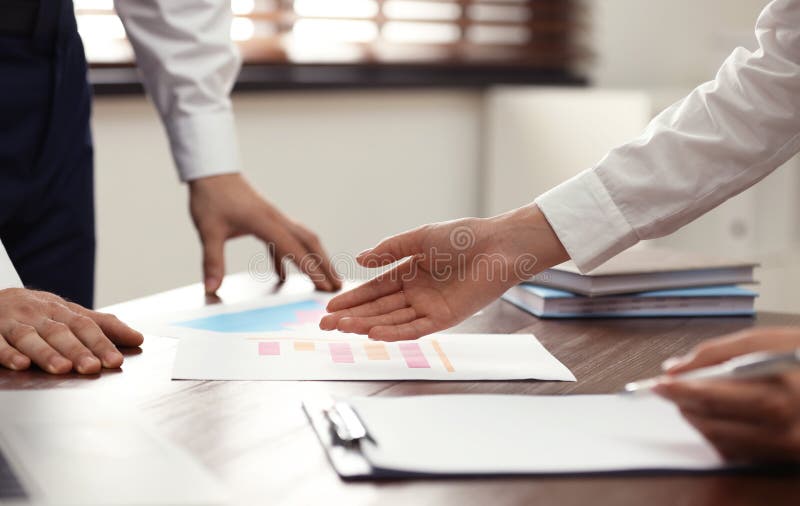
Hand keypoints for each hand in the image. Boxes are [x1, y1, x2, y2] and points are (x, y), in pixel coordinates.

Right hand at [0, 288, 143, 373]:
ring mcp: (12, 322)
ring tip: (61, 368)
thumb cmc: (37, 311)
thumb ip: (102, 326)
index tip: (116, 361)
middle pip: (59, 332)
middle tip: (92, 367)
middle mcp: (37, 314)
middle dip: (77, 350)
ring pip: (30, 337)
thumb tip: (137, 338)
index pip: (85, 326)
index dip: (101, 343)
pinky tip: (20, 364)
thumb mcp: (69, 313)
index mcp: (60, 310)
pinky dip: (8, 354)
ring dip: (46, 353)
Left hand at [189, 173, 341, 293]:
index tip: (326, 287)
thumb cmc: (210, 197)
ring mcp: (274, 218)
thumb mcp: (208, 230)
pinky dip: (289, 257)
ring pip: (303, 239)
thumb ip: (212, 261)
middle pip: (309, 242)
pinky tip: (282, 276)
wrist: (211, 170)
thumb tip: (211, 289)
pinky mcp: (268, 219)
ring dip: (316, 258)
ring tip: (325, 279)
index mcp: (265, 222)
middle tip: (338, 286)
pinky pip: (285, 240)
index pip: (294, 249)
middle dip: (325, 265)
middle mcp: (276, 219)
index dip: (311, 269)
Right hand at [320, 204, 567, 339]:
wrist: (498, 245)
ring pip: (392, 320)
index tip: (329, 307)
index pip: (375, 290)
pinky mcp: (446, 318)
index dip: (352, 299)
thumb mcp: (419, 238)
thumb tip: (359, 259)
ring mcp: (430, 307)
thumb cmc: (464, 236)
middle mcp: (417, 293)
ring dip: (367, 325)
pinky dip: (395, 332)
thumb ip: (390, 250)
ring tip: (343, 329)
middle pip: (379, 309)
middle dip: (351, 317)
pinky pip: (416, 329)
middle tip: (324, 325)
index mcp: (410, 272)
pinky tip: (374, 334)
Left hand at [655, 327, 799, 462]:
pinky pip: (739, 451)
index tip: (657, 384)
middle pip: (713, 420)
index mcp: (781, 394)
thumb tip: (677, 367)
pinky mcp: (786, 458)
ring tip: (688, 399)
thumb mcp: (770, 341)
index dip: (681, 390)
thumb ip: (719, 352)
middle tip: (666, 389)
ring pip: (721, 440)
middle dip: (683, 404)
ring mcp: (787, 448)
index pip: (715, 396)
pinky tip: (716, 415)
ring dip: (696, 419)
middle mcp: (785, 428)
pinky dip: (719, 433)